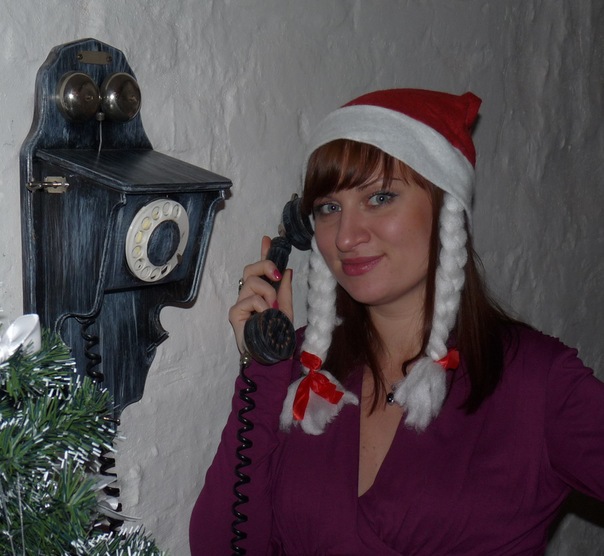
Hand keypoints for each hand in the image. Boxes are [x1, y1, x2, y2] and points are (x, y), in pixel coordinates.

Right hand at [229, 236, 293, 353]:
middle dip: (266, 266)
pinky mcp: (235, 313)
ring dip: (268, 293)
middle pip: (250, 269)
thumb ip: (285, 290)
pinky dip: (262, 307)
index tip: (268, 239)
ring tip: (273, 309)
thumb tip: (288, 270)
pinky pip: (250, 300)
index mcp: (261, 292)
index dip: (264, 254)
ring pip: (252, 282)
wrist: (272, 355)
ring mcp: (240, 304)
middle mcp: (248, 295)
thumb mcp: (287, 309)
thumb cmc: (277, 335)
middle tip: (278, 276)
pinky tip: (265, 317)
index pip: (260, 270)